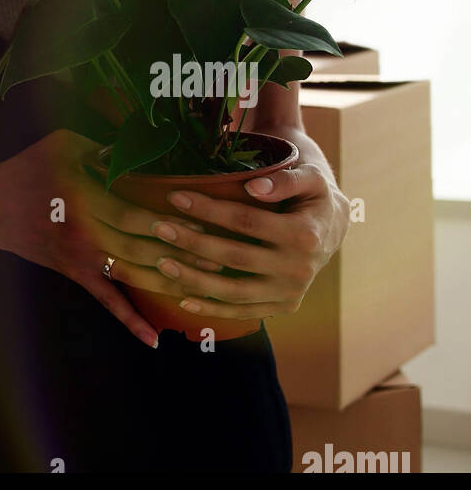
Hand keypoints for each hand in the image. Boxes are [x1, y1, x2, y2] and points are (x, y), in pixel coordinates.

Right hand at [0, 130, 219, 348]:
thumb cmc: (26, 168)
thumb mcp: (59, 144)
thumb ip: (98, 147)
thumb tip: (133, 153)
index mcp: (82, 200)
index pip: (132, 214)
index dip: (166, 221)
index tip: (201, 221)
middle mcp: (84, 234)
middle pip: (140, 249)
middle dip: (181, 254)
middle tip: (219, 257)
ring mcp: (81, 259)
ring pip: (132, 277)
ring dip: (169, 283)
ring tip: (206, 288)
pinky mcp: (75, 275)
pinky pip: (107, 302)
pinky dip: (130, 323)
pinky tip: (156, 341)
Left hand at [143, 160, 350, 320]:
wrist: (331, 227)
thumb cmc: (311, 194)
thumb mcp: (309, 178)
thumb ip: (285, 180)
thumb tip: (255, 187)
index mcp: (305, 235)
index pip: (247, 222)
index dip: (209, 210)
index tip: (175, 197)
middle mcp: (299, 270)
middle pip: (235, 258)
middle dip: (192, 243)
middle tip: (158, 226)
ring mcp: (290, 293)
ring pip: (234, 292)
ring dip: (194, 279)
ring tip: (161, 262)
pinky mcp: (282, 307)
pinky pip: (242, 312)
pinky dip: (212, 309)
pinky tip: (183, 300)